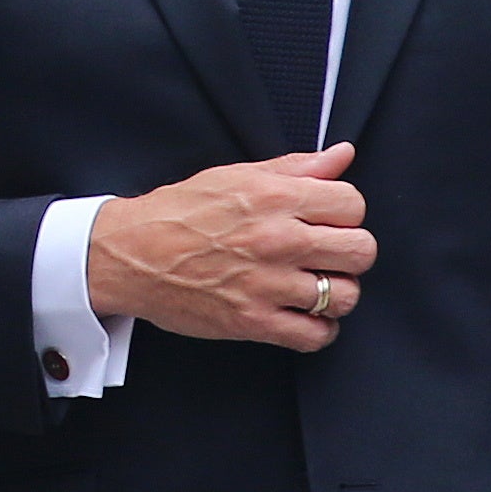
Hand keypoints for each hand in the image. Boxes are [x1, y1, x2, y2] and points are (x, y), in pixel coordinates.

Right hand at [86, 144, 372, 351]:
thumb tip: (341, 155)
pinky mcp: (254, 322)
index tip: (328, 221)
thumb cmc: (177, 213)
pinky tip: (302, 316)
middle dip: (349, 253)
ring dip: (336, 294)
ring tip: (314, 287)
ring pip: (345, 296)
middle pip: (361, 250)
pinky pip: (316, 335)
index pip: (353, 204)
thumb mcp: (235, 176)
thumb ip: (294, 167)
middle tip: (327, 255)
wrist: (128, 254)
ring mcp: (267, 284)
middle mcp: (277, 239)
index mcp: (275, 197)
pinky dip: (318, 330)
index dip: (345, 213)